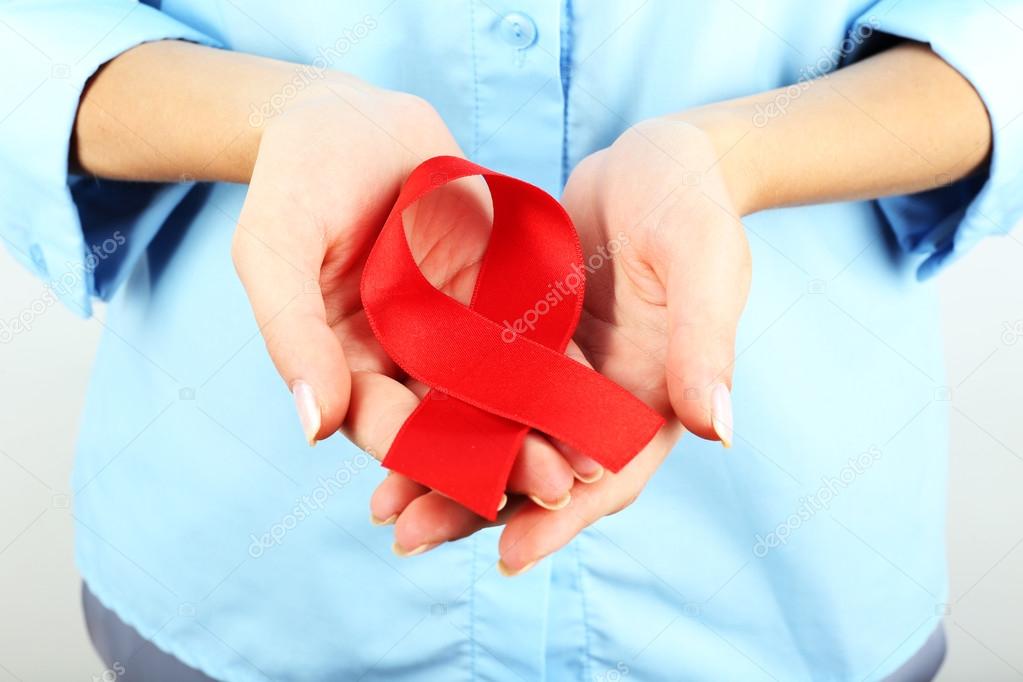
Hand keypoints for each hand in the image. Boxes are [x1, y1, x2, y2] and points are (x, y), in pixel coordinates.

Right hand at [231, 76, 591, 509]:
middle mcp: (405, 360)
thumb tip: (314, 426)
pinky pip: (528, 334)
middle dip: (505, 456)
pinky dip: (558, 362)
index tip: (483, 490)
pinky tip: (595, 385)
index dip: (434, 461)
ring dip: (543, 424)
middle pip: (456, 422)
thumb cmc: (296, 178)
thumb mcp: (275, 246)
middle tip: (560, 486)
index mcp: (347, 366)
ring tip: (595, 454)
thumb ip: (291, 332)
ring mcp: (452, 330)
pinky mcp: (491, 294)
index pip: (390, 428)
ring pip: (500, 390)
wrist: (349, 118)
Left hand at [379, 118, 752, 570]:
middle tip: (408, 540)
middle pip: (538, 471)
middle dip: (477, 509)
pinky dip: (438, 409)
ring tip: (382, 506)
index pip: (607, 476)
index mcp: (650, 399)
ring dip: (444, 471)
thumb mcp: (705, 264)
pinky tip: (386, 425)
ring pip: (498, 435)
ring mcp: (559, 374)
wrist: (658, 159)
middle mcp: (600, 400)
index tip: (507, 556)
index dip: (560, 518)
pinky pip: (477, 385)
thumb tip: (720, 432)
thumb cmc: (694, 206)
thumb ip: (704, 343)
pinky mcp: (524, 341)